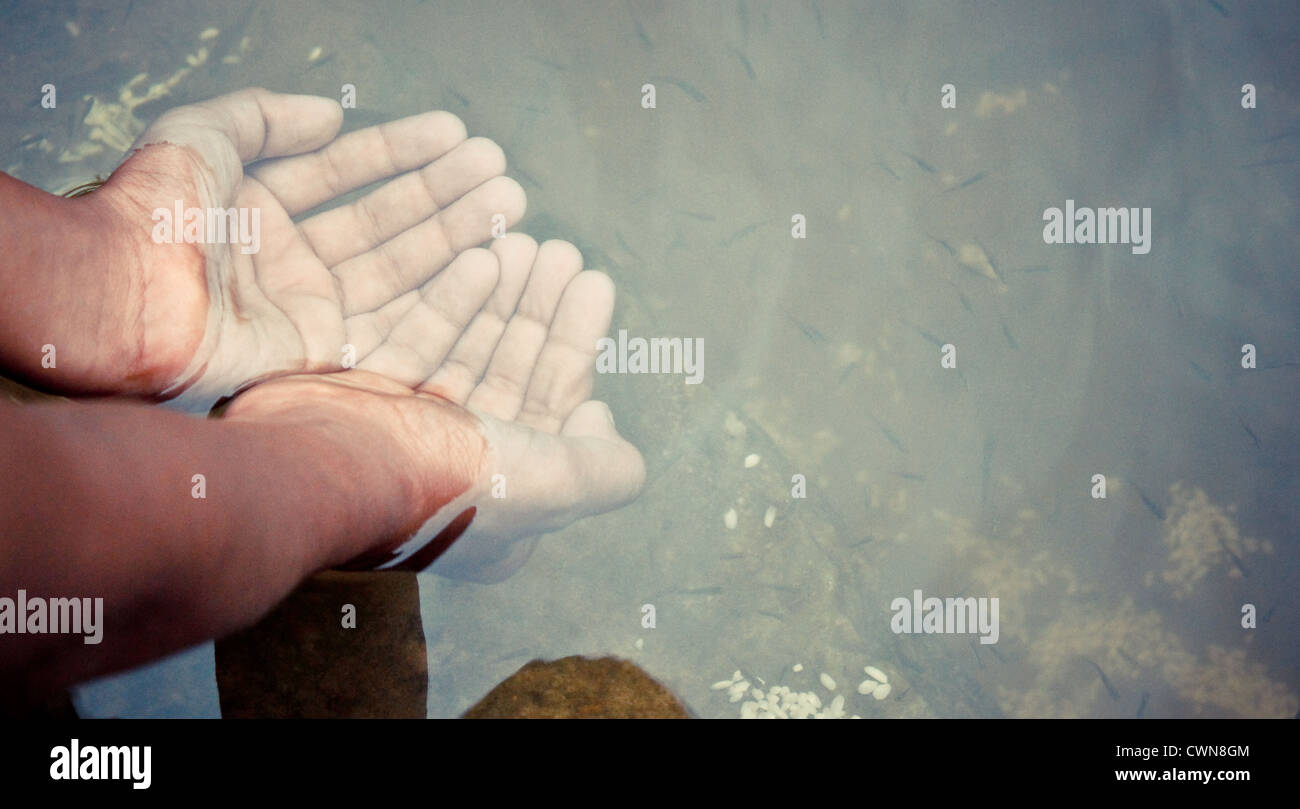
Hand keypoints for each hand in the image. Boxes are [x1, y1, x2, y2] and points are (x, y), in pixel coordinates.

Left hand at [85, 87, 525, 408]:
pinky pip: (396, 323)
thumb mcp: (202, 134)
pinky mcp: (323, 355)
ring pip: (400, 269)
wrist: (126, 298)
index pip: (346, 176)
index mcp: (262, 211)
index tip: (457, 134)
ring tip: (509, 208)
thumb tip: (331, 113)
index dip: (402, 152)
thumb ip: (266, 115)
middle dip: (444, 195)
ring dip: (456, 238)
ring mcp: (310, 311)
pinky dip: (445, 298)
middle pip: (384, 223)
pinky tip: (488, 265)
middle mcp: (293, 262)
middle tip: (500, 173)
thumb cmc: (153, 213)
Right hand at [223, 235, 645, 582]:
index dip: (578, 342)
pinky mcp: (366, 399)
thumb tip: (609, 434)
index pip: (554, 408)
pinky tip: (481, 257)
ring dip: (501, 296)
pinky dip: (450, 303)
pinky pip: (418, 343)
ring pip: (467, 351)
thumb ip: (607, 468)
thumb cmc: (450, 481)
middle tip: (560, 250)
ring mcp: (408, 434)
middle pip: (512, 373)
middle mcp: (458, 472)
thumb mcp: (558, 484)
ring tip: (526, 239)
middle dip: (539, 309)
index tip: (595, 281)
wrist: (328, 471)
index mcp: (505, 504)